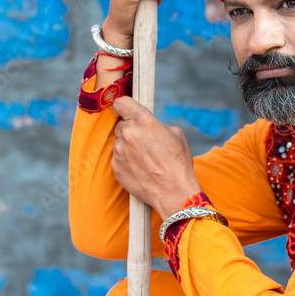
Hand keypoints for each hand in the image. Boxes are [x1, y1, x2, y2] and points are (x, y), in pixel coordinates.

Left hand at [112, 96, 200, 219]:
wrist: (173, 192)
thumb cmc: (178, 163)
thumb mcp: (176, 134)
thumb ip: (156, 124)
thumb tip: (147, 124)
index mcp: (143, 120)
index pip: (121, 103)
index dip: (124, 107)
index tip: (126, 112)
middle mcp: (128, 133)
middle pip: (121, 124)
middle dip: (130, 130)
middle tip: (144, 142)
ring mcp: (119, 151)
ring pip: (119, 142)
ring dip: (128, 147)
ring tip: (145, 159)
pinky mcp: (115, 166)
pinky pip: (118, 158)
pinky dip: (126, 161)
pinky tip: (140, 169)